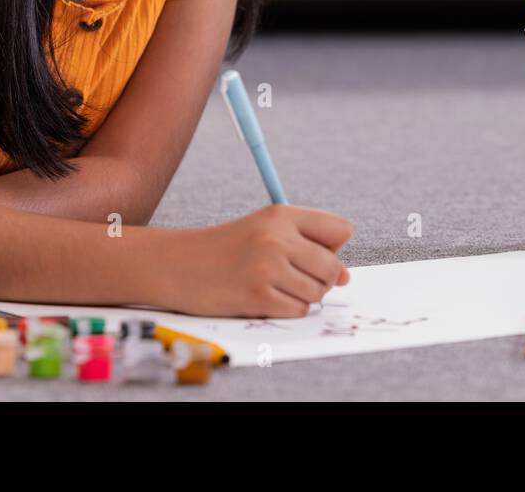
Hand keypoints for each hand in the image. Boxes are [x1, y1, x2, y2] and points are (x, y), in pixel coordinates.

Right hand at [159, 204, 352, 317]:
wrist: (178, 264)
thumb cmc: (228, 248)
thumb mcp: (267, 231)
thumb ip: (309, 246)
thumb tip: (345, 278)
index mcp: (282, 214)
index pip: (341, 230)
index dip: (333, 247)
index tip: (312, 253)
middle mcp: (277, 238)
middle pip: (333, 266)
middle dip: (321, 278)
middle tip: (292, 276)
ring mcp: (267, 268)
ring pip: (318, 292)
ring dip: (304, 296)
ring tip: (276, 286)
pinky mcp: (258, 296)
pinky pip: (299, 310)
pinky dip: (288, 310)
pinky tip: (266, 299)